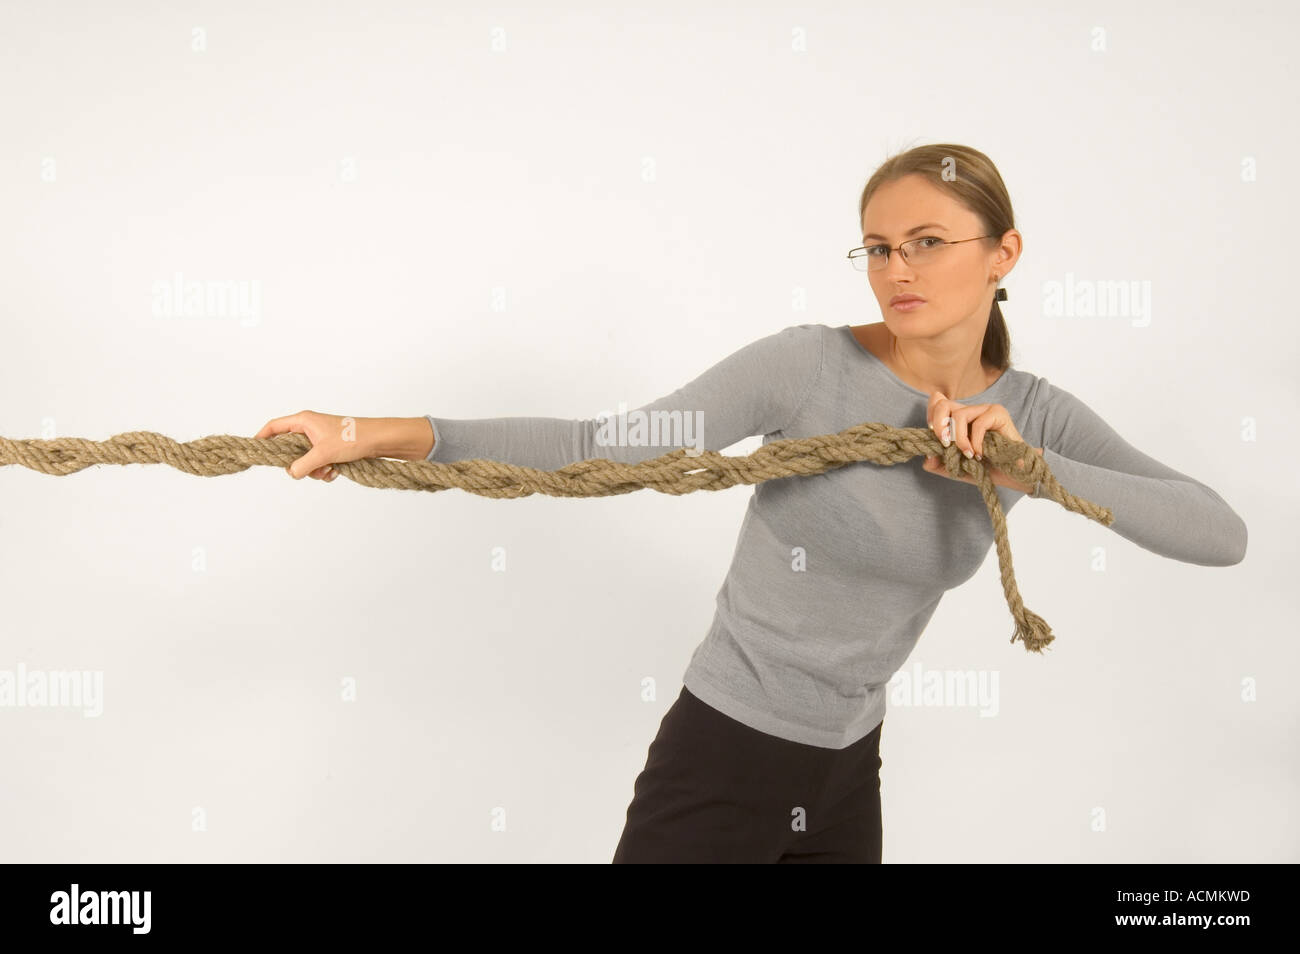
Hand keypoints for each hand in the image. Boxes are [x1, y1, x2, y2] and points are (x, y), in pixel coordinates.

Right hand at [253, 410, 370, 480]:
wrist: (378, 441)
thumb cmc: (353, 438)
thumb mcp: (323, 454)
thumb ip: (303, 465)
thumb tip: (291, 473)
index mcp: (304, 421)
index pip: (274, 426)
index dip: (262, 437)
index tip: (254, 450)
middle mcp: (309, 428)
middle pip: (289, 449)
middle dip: (298, 464)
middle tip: (308, 467)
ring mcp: (320, 439)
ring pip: (304, 460)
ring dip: (314, 470)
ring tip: (329, 469)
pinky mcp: (330, 449)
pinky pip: (318, 464)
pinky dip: (324, 471)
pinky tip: (336, 471)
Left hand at [921, 390, 1042, 494]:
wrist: (1013, 475)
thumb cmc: (986, 469)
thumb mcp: (955, 468)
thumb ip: (938, 463)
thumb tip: (926, 456)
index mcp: (959, 419)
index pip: (938, 402)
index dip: (931, 415)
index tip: (933, 435)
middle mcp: (971, 410)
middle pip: (943, 404)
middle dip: (938, 426)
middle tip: (943, 444)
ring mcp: (985, 409)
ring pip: (959, 415)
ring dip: (959, 439)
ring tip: (968, 455)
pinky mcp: (998, 413)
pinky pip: (978, 424)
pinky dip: (975, 442)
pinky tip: (980, 454)